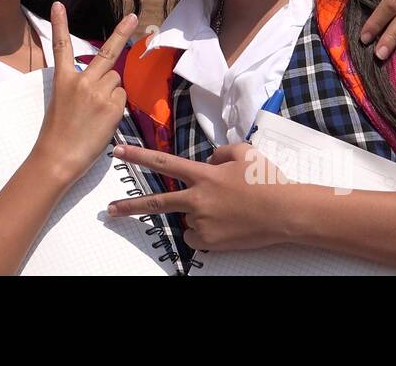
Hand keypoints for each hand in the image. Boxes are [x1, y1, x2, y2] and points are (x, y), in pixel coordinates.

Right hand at [30, 3, 136, 183]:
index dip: (60, 24)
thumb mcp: (62, 102)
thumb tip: (105, 81)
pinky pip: (122, 97)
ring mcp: (98, 91)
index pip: (61, 46)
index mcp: (62, 79)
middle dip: (123, 32)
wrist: (58, 157)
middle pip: (107, 52)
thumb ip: (80, 86)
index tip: (59, 4)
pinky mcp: (112, 105)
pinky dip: (117, 107)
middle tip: (134, 16)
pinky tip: (103, 119)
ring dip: (113, 91)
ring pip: (117, 80)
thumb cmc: (57, 134)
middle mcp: (81, 80)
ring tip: (97, 112)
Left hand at [106, 143, 291, 251]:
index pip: (163, 163)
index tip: (119, 153)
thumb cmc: (267, 180)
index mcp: (203, 174)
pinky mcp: (210, 242)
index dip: (139, 157)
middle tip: (110, 210)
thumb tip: (207, 160)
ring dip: (197, 215)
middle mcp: (197, 198)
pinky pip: (197, 237)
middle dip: (130, 206)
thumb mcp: (244, 153)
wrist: (285, 212)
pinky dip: (204, 232)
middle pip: (157, 203)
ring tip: (226, 212)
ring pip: (186, 219)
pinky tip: (224, 226)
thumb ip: (219, 153)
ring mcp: (202, 222)